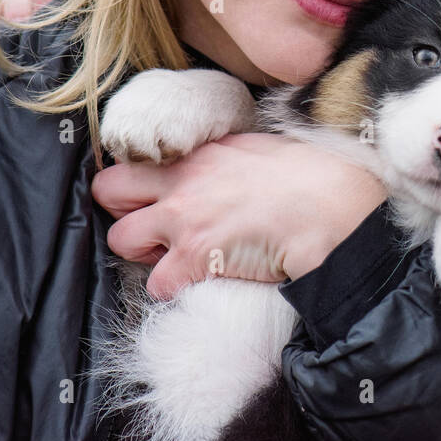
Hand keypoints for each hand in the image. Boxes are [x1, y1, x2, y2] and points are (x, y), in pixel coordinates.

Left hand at [91, 132, 386, 299]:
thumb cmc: (311, 178)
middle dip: (124, 212)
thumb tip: (218, 166)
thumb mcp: (260, 150)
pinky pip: (157, 284)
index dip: (137, 184)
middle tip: (153, 229)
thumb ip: (225, 157)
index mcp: (201, 154)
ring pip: (120, 240)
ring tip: (179, 258)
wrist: (333, 208)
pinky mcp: (196, 258)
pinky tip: (202, 281)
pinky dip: (175, 289)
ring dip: (145, 254)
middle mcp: (183, 182)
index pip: (135, 158)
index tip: (153, 198)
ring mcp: (185, 219)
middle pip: (108, 191)